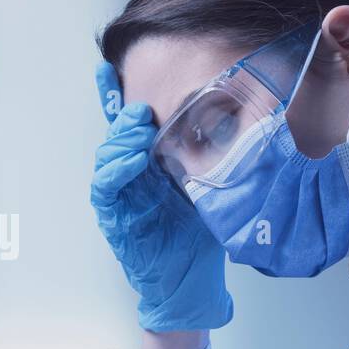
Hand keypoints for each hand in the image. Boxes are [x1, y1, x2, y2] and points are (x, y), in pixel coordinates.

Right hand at [91, 61, 232, 331]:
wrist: (191, 284)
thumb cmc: (199, 237)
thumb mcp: (211, 186)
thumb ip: (212, 155)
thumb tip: (242, 114)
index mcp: (149, 164)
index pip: (130, 124)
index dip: (116, 94)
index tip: (111, 64)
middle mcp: (130, 176)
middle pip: (114, 133)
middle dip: (120, 111)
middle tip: (142, 104)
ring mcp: (120, 196)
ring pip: (108, 155)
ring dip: (121, 138)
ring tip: (138, 126)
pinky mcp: (114, 218)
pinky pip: (106, 187)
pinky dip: (117, 170)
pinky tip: (134, 160)